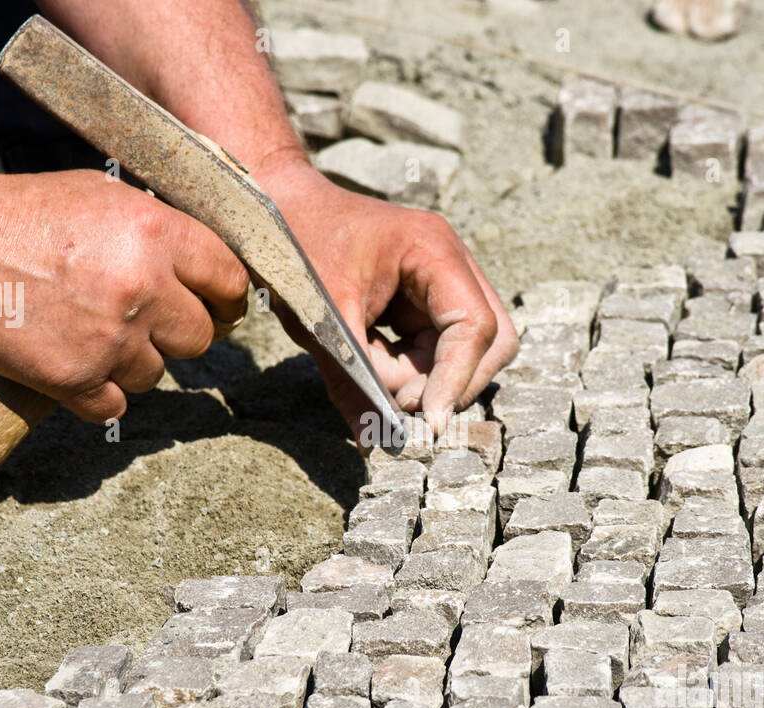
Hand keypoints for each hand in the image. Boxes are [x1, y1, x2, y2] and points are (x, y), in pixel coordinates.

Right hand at [0, 165, 248, 421]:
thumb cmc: (21, 212)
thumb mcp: (102, 197)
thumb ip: (158, 231)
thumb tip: (204, 266)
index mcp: (156, 233)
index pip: (229, 280)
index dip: (226, 298)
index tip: (219, 308)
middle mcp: (142, 288)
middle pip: (200, 338)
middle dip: (176, 333)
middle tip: (145, 323)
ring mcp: (109, 339)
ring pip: (155, 375)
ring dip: (131, 363)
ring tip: (89, 333)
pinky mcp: (74, 379)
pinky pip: (114, 407)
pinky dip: (97, 394)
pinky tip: (73, 365)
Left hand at [258, 162, 517, 437]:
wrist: (272, 210)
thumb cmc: (295, 250)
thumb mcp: (320, 320)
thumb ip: (353, 379)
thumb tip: (376, 441)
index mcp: (433, 251)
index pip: (475, 326)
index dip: (457, 380)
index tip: (429, 422)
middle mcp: (450, 264)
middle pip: (491, 341)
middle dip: (453, 382)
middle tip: (400, 406)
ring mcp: (442, 283)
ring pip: (466, 352)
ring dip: (425, 378)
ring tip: (372, 375)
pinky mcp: (424, 303)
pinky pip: (436, 351)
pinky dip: (409, 370)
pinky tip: (369, 359)